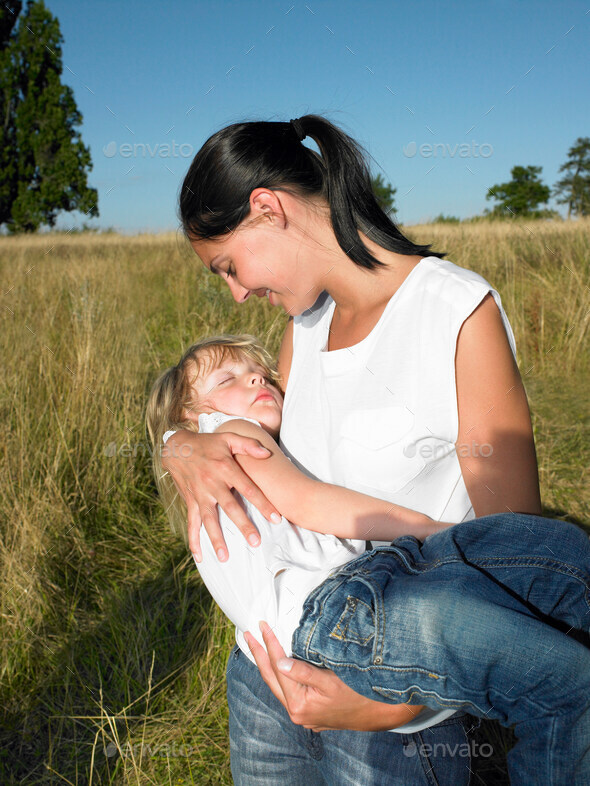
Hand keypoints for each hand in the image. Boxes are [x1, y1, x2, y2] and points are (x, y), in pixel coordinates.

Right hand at [162, 431, 279, 560]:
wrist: (178, 448)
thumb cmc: (208, 443)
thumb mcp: (228, 438)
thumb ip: (249, 445)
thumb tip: (267, 454)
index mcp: (226, 468)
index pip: (249, 489)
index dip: (263, 504)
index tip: (277, 518)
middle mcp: (213, 483)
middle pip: (231, 508)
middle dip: (243, 526)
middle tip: (256, 542)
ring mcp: (200, 494)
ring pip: (210, 520)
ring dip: (216, 539)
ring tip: (225, 557)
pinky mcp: (190, 501)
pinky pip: (192, 523)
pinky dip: (194, 540)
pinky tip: (200, 556)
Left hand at [245, 622, 423, 731]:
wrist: (381, 713)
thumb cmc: (359, 693)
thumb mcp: (331, 680)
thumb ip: (304, 671)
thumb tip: (280, 661)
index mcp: (299, 704)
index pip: (278, 666)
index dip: (269, 644)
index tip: (262, 625)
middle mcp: (298, 713)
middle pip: (271, 678)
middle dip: (259, 654)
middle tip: (249, 634)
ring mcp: (303, 715)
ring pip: (278, 686)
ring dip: (268, 665)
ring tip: (257, 647)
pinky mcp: (310, 712)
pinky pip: (288, 690)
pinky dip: (281, 675)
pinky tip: (278, 665)